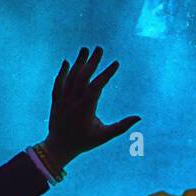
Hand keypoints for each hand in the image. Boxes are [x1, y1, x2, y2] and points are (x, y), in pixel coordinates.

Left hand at [42, 47, 140, 167]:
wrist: (58, 147)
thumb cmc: (84, 141)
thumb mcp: (104, 136)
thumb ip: (121, 126)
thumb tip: (139, 117)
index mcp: (85, 108)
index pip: (96, 87)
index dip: (106, 74)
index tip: (116, 63)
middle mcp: (72, 101)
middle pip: (82, 77)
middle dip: (92, 62)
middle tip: (99, 48)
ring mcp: (62, 100)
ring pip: (70, 77)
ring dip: (78, 62)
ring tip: (85, 49)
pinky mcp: (56, 100)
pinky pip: (58, 83)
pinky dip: (62, 72)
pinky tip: (67, 62)